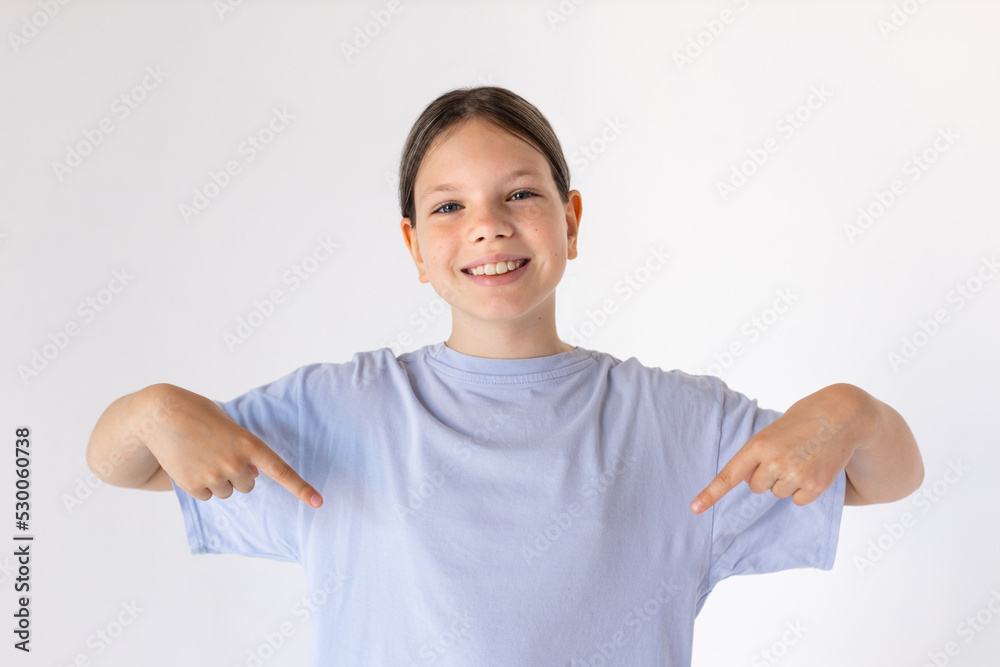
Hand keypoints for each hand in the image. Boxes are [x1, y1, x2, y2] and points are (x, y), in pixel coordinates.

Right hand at [144, 384, 322, 507]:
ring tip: (201, 455)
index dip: (301, 488)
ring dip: (219, 479)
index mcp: (249, 444)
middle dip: (238, 473)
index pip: (281, 471)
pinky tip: (188, 464)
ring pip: (227, 491)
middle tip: (219, 453)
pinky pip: (207, 495)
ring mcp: (213, 476)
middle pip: (248, 484)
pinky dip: (200, 484)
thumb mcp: (229, 427)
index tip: (319, 502)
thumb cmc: (198, 415)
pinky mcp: (192, 486)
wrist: (160, 415)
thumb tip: (252, 477)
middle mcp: (235, 463)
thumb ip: (245, 450)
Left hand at [690, 384, 866, 513]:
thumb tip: (753, 485)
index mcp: (757, 444)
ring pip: (777, 494)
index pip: (729, 475)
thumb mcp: (772, 432)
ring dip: (787, 481)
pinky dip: (804, 490)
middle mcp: (773, 462)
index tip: (694, 508)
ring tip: (802, 458)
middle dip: (766, 475)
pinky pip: (798, 500)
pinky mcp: (815, 486)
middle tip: (786, 454)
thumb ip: (757, 456)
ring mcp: (795, 474)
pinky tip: (814, 468)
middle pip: (757, 487)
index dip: (710, 494)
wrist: (841, 415)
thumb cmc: (802, 422)